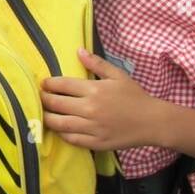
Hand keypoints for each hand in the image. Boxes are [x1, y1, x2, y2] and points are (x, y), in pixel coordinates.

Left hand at [41, 49, 161, 150]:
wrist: (154, 122)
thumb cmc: (135, 96)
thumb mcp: (118, 75)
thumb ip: (96, 63)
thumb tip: (78, 50)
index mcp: (94, 90)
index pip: (61, 85)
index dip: (48, 84)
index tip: (44, 84)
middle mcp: (91, 109)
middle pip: (56, 104)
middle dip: (44, 100)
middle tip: (41, 97)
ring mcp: (93, 128)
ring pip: (60, 124)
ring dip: (47, 117)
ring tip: (44, 113)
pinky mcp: (97, 143)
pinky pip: (72, 139)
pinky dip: (62, 133)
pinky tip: (59, 128)